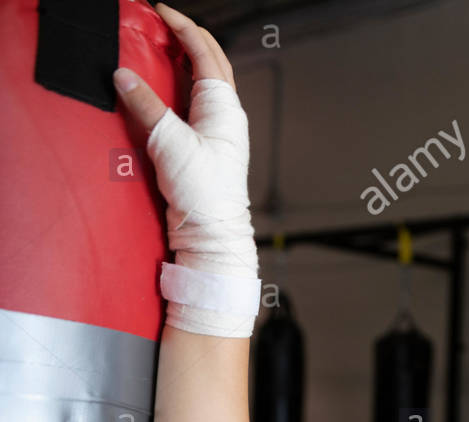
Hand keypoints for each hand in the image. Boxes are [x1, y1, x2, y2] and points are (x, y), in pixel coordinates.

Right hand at [113, 4, 259, 333]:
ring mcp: (221, 131)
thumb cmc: (206, 195)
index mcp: (225, 108)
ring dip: (189, 61)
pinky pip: (198, 105)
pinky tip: (169, 88)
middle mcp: (228, 117)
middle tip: (164, 24)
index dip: (184, 28)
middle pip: (213, 64)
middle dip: (190, 39)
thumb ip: (146, 106)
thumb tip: (123, 75)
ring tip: (165, 46)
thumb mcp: (170, 144)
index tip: (163, 11)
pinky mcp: (209, 146)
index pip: (206, 54)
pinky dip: (184, 87)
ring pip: (207, 83)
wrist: (214, 234)